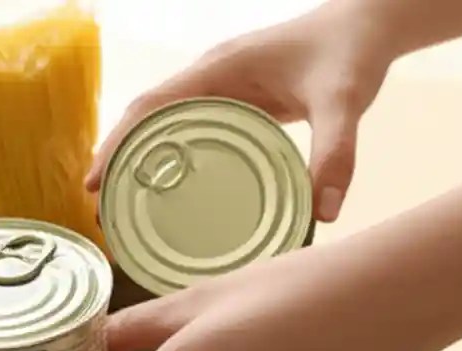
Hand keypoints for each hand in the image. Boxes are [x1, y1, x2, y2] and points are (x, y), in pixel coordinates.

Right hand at [88, 2, 393, 221]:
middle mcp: (208, 78)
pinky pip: (186, 129)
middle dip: (117, 159)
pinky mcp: (233, 102)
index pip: (150, 106)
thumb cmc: (349, 53)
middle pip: (144, 117)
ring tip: (122, 205)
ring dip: (137, 159)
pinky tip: (167, 189)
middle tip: (102, 208)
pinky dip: (167, 157)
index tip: (95, 183)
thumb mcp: (344, 100)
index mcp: (218, 70)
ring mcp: (218, 89)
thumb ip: (336, 152)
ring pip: (161, 123)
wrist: (367, 26)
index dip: (117, 144)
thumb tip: (325, 214)